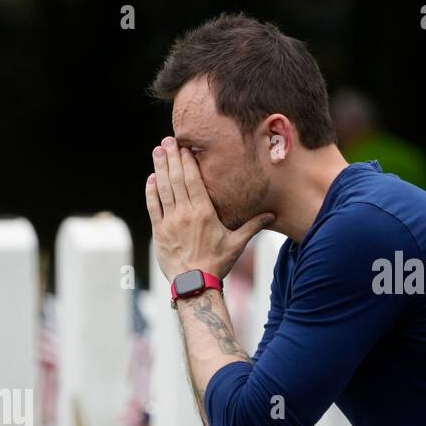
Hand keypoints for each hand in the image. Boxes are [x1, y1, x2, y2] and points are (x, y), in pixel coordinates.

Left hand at [145, 136, 273, 280]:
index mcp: (204, 212)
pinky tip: (151, 179)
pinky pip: (153, 207)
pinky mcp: (159, 233)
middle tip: (167, 141)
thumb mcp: (237, 243)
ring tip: (157, 152)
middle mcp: (185, 214)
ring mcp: (170, 222)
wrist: (195, 284)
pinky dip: (151, 192)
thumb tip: (274, 214)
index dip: (187, 162)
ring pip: (163, 190)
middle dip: (172, 158)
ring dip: (159, 169)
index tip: (184, 147)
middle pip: (176, 180)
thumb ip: (253, 225)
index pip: (193, 180)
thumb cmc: (217, 263)